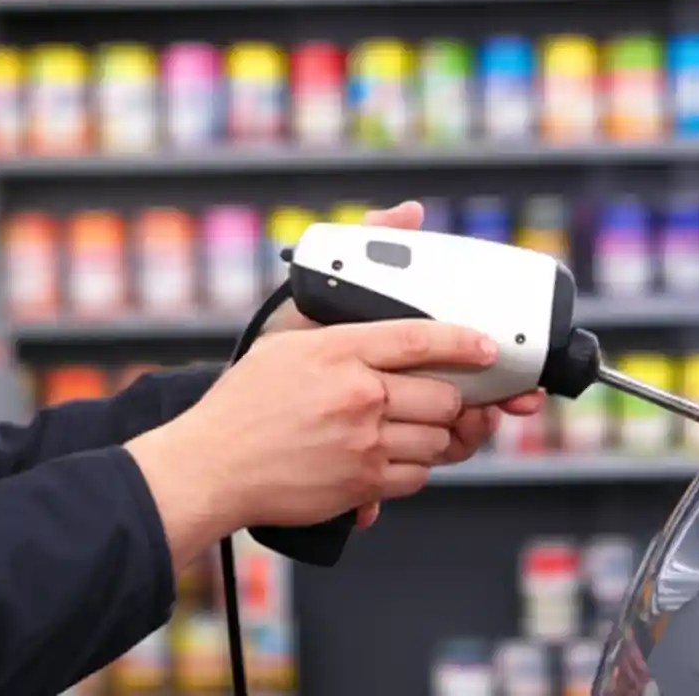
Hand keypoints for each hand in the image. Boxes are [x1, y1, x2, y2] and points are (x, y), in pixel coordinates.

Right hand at [260, 200, 545, 527]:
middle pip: (443, 395)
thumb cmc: (246, 399)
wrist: (211, 465)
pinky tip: (392, 453)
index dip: (464, 342)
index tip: (487, 346)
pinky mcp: (361, 484)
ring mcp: (362, 443)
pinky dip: (414, 465)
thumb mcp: (286, 334)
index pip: (420, 338)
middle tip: (439, 394)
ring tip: (409, 424)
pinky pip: (418, 475)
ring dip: (435, 432)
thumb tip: (408, 215)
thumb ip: (346, 285)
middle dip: (451, 397)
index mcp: (338, 350)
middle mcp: (357, 395)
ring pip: (437, 437)